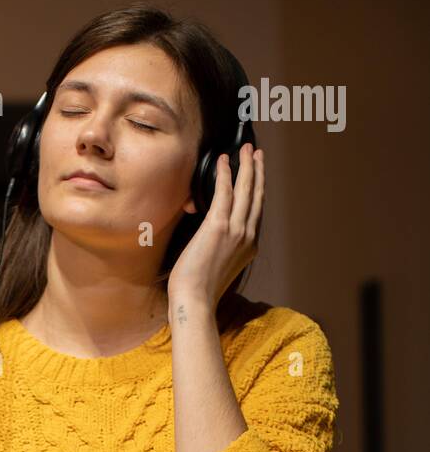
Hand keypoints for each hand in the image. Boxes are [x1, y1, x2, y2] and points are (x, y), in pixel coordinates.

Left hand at [168, 142, 263, 310]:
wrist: (195, 302)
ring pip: (246, 191)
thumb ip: (219, 246)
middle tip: (257, 153)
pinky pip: (225, 193)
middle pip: (257, 197)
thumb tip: (208, 232)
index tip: (257, 175)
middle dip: (257, 172)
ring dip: (247, 167)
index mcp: (249, 247)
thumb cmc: (200, 290)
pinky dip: (226, 174)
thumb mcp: (218, 265)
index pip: (255, 212)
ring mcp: (236, 231)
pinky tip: (225, 161)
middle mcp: (248, 237)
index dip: (258, 191)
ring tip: (247, 150)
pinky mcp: (219, 227)